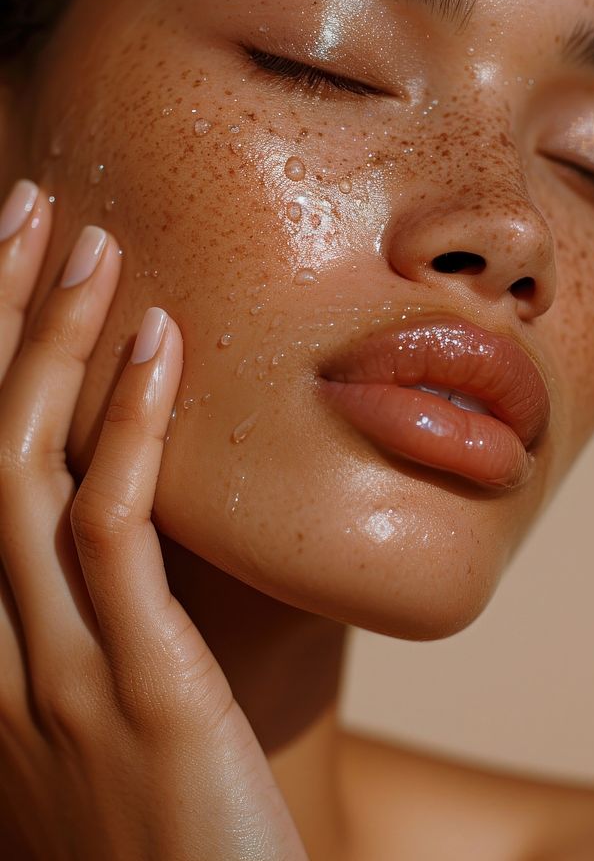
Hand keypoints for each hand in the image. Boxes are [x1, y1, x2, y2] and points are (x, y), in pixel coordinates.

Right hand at [0, 180, 308, 860]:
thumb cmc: (161, 828)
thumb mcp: (107, 710)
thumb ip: (102, 618)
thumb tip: (127, 511)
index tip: (2, 274)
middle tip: (25, 211)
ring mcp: (49, 674)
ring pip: (18, 467)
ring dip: (48, 339)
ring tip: (85, 238)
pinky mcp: (134, 690)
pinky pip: (110, 529)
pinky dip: (126, 424)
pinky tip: (160, 341)